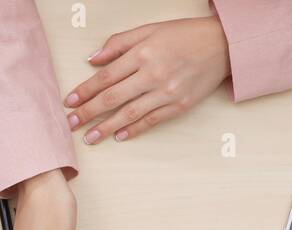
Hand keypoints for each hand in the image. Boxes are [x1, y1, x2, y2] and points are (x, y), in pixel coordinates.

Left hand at [65, 16, 230, 143]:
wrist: (222, 45)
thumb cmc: (184, 35)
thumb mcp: (150, 29)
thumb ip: (119, 43)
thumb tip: (93, 59)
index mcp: (143, 53)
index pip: (106, 77)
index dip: (84, 91)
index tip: (69, 102)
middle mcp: (153, 73)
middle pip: (112, 98)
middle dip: (88, 113)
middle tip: (71, 124)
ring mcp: (166, 92)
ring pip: (129, 114)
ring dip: (105, 128)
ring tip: (89, 138)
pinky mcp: (179, 105)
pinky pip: (151, 121)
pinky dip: (133, 130)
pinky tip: (118, 136)